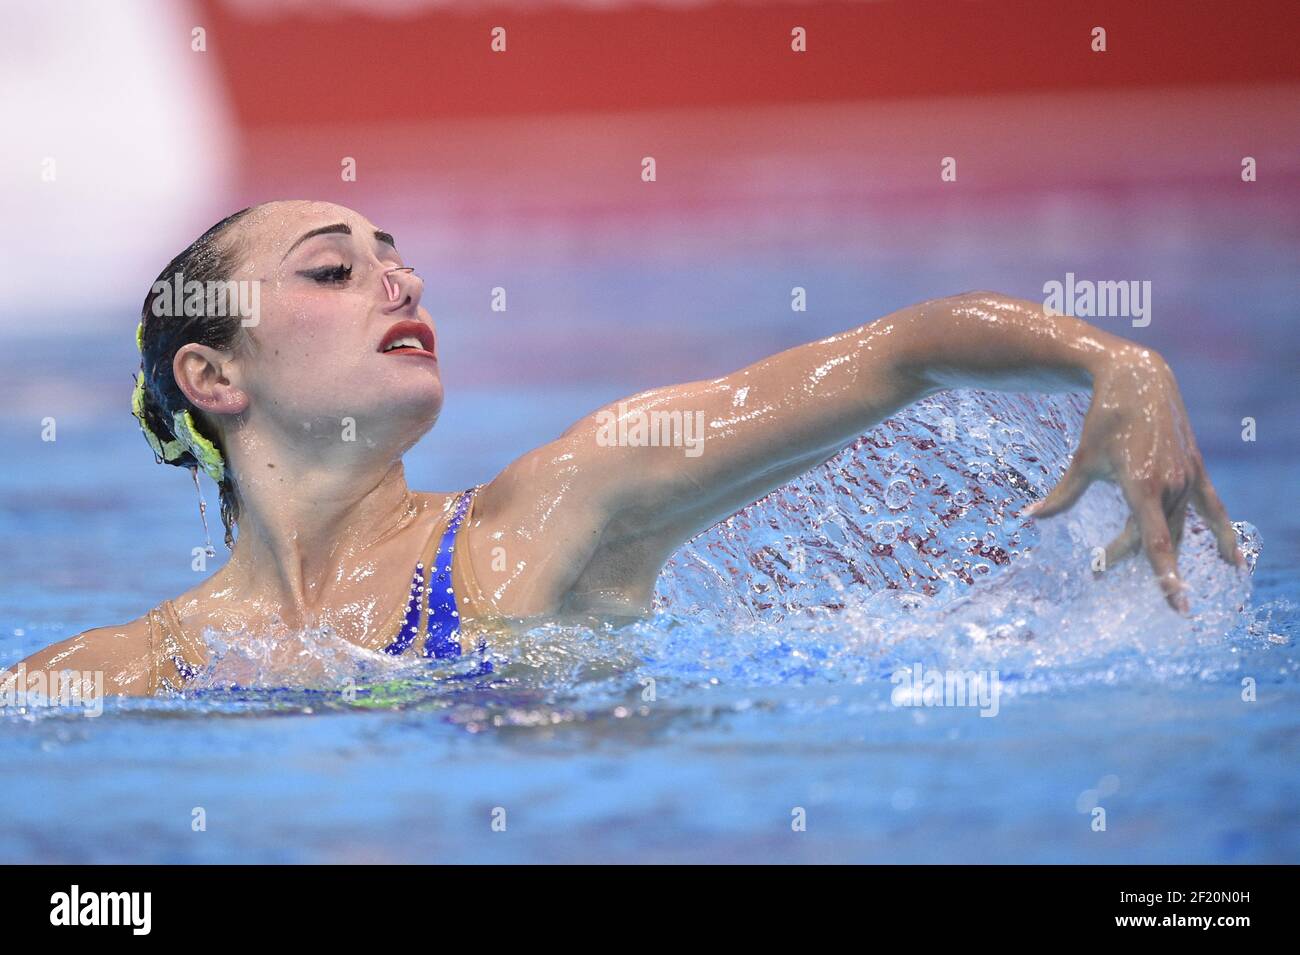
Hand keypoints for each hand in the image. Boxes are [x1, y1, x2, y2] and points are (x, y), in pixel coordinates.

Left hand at [1023, 344, 1242, 611]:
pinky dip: (1223, 536)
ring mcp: (1187, 478)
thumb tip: (1028, 518)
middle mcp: (1171, 484)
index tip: (1176, 604)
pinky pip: (1215, 509)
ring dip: (1149, 545)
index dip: (1165, 576)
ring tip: (1116, 555)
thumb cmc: (1104, 421)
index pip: (1156, 542)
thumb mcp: (1081, 461)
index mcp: (1141, 484)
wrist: (1138, 380)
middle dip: (1124, 555)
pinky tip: (1234, 563)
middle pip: (1154, 538)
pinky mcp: (1197, 470)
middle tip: (1096, 567)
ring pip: (1174, 527)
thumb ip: (1062, 496)